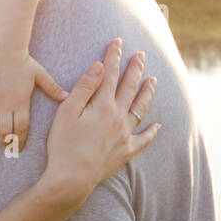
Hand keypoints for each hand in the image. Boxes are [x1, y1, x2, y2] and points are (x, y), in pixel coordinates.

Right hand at [0, 47, 68, 145]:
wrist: (4, 48)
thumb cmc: (24, 61)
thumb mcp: (40, 75)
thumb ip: (52, 88)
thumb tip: (67, 96)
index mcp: (21, 103)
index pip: (21, 129)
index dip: (20, 141)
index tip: (19, 147)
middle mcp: (4, 105)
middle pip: (4, 132)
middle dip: (5, 142)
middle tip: (6, 145)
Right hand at [40, 38, 159, 205]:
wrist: (71, 179)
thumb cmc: (63, 145)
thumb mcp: (67, 112)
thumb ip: (84, 87)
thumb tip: (98, 66)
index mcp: (102, 106)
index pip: (109, 74)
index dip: (114, 56)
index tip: (117, 41)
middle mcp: (118, 118)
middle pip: (130, 87)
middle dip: (135, 69)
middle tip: (141, 55)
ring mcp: (124, 135)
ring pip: (141, 109)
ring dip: (147, 93)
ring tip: (153, 80)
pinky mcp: (126, 152)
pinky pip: (144, 139)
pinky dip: (152, 132)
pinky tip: (158, 126)